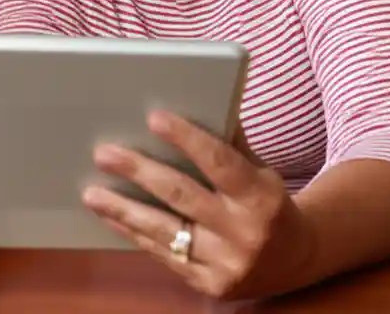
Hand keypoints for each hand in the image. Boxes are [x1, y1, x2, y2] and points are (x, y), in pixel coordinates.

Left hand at [82, 111, 315, 299]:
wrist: (296, 260)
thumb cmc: (269, 204)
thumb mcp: (262, 172)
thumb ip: (230, 145)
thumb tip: (193, 104)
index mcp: (261, 196)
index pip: (220, 162)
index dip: (187, 139)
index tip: (154, 118)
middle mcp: (245, 232)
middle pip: (182, 195)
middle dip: (140, 172)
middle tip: (105, 154)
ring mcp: (226, 263)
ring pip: (165, 231)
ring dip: (124, 210)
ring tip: (92, 193)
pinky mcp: (209, 285)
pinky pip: (164, 256)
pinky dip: (135, 235)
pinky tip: (112, 218)